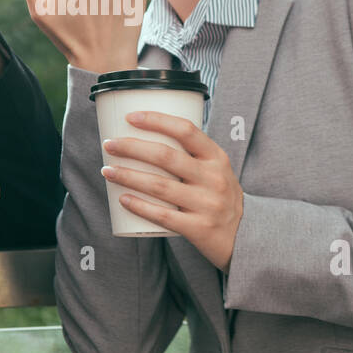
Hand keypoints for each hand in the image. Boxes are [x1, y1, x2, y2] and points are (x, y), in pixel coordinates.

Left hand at [99, 110, 242, 274]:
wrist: (245, 236)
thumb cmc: (220, 196)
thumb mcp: (216, 169)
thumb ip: (191, 154)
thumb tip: (145, 135)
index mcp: (217, 158)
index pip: (186, 130)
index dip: (157, 120)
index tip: (131, 117)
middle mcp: (213, 178)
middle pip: (166, 157)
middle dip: (132, 147)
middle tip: (109, 145)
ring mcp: (207, 204)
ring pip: (160, 186)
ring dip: (128, 176)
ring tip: (107, 171)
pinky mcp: (198, 228)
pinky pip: (163, 216)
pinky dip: (140, 206)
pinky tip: (123, 199)